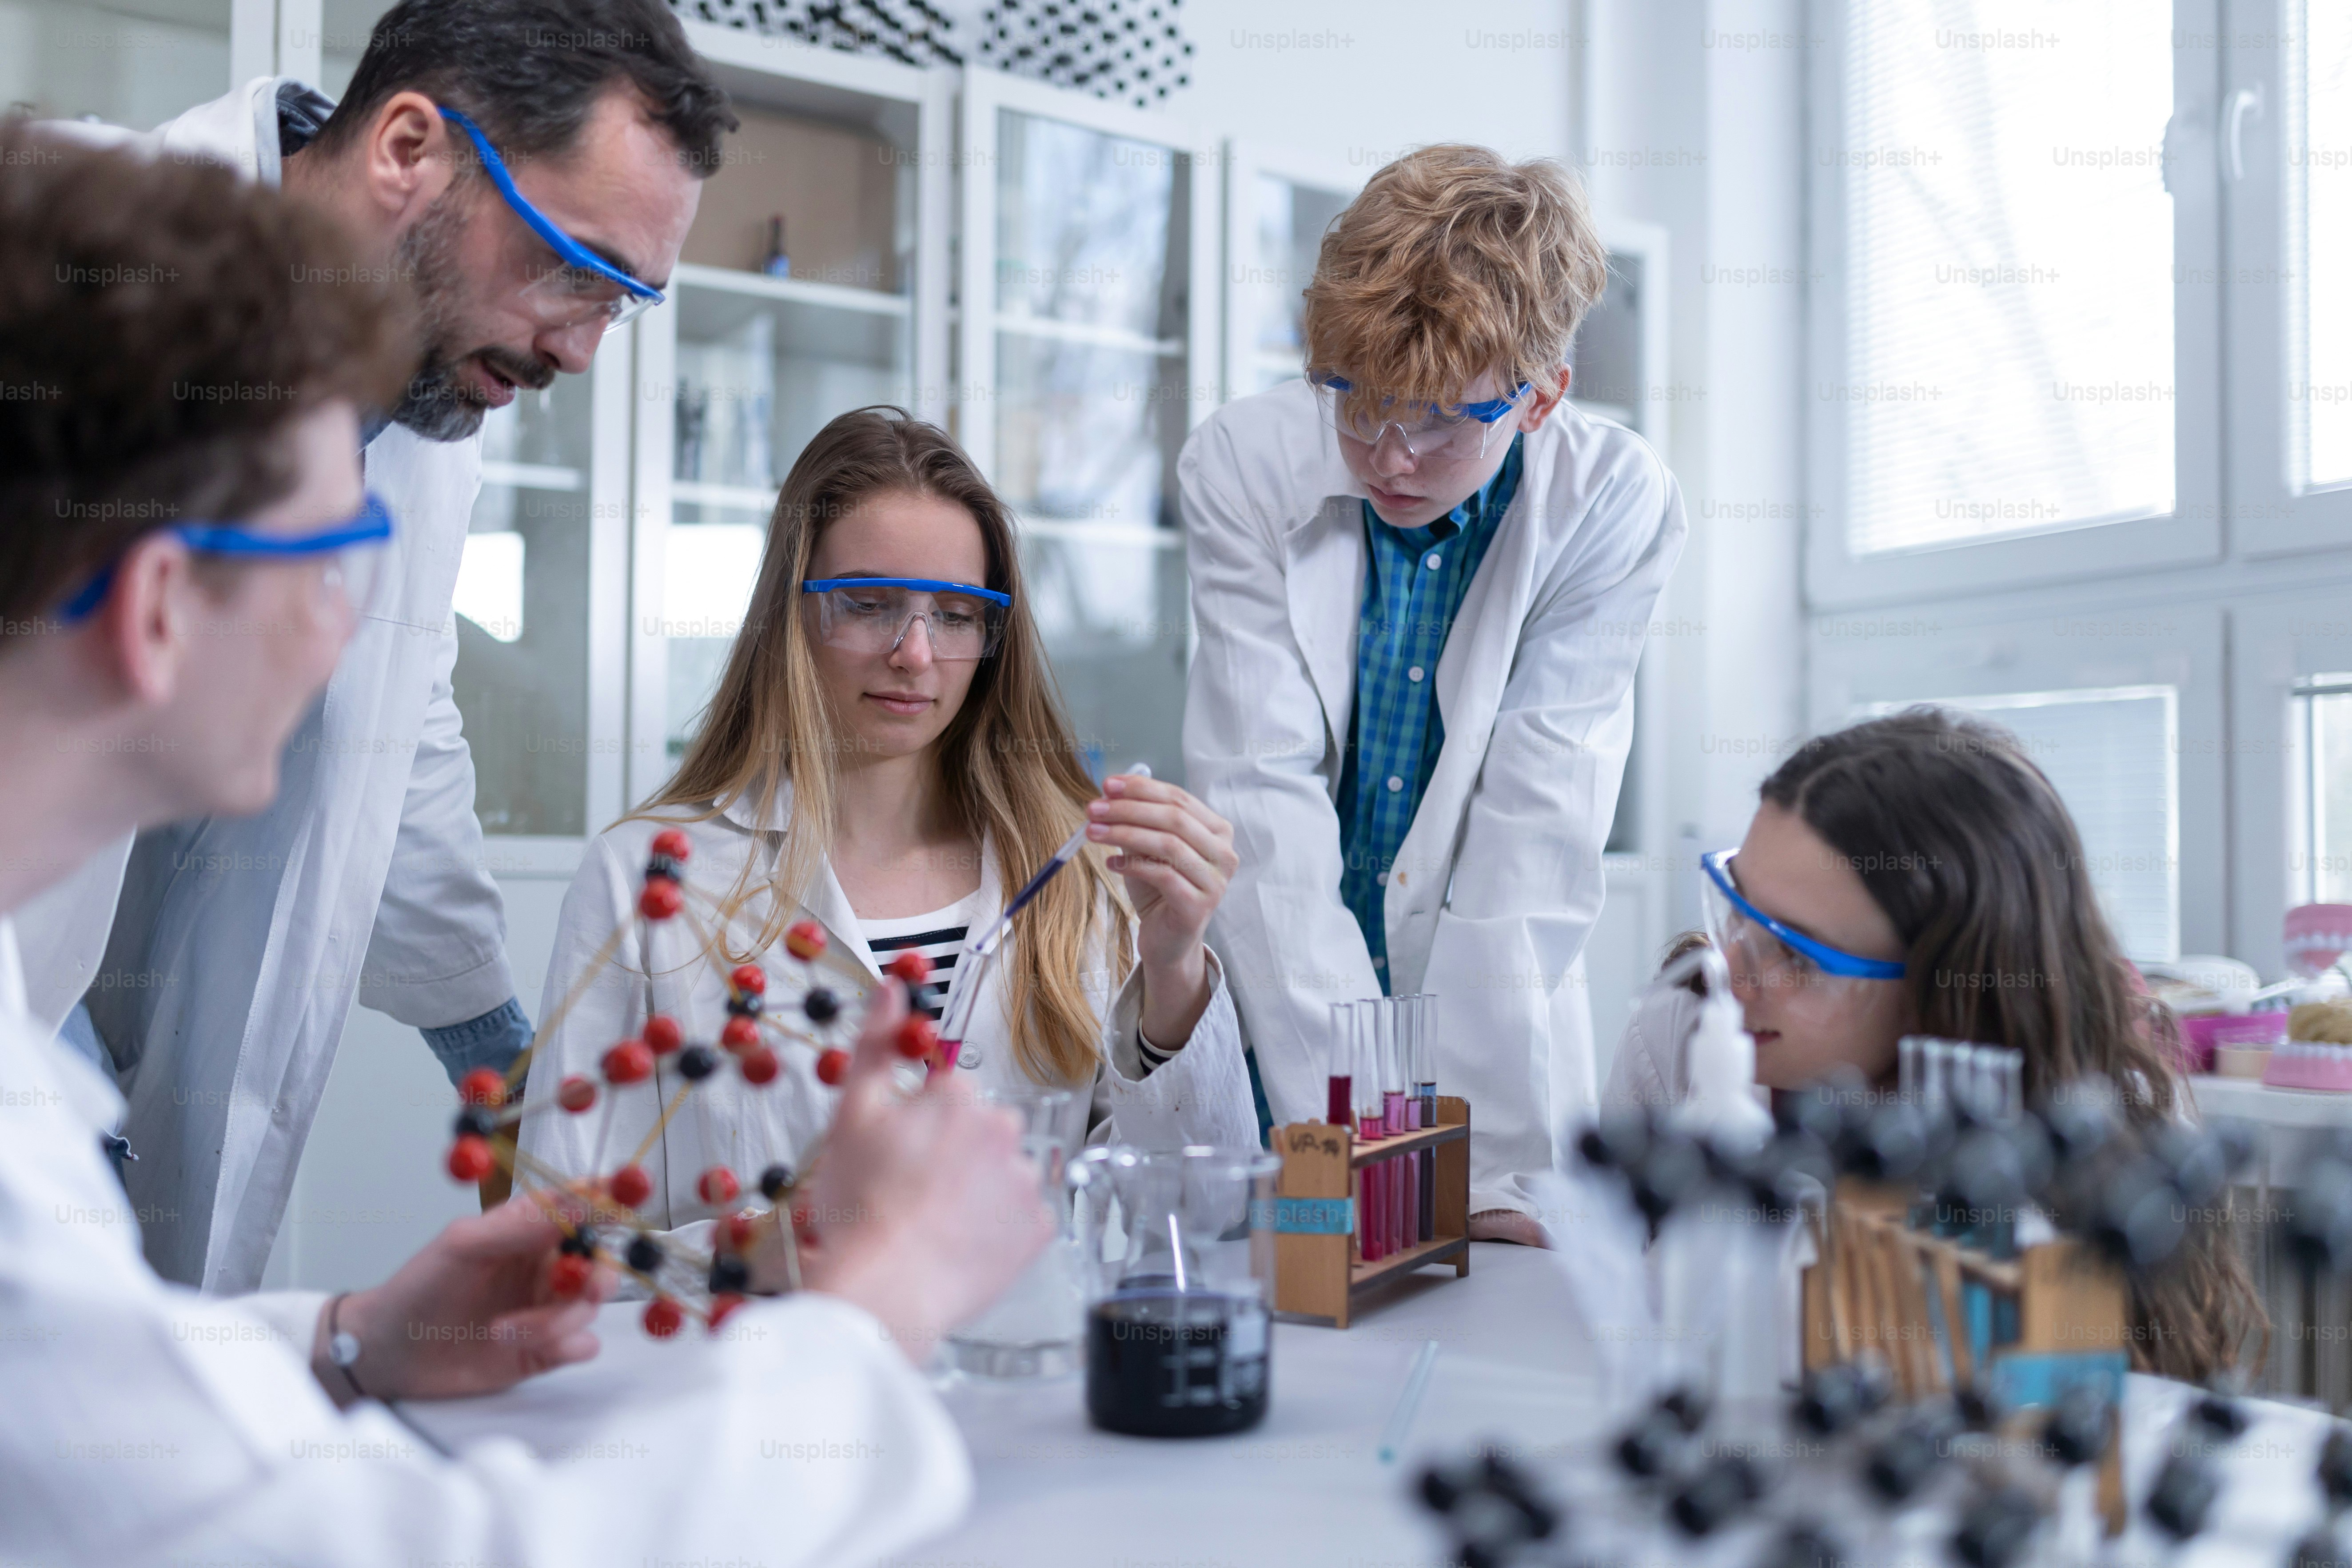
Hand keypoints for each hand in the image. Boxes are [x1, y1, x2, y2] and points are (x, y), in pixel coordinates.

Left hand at [316, 1194, 606, 1404]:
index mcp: (529, 1228)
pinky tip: (541, 1348)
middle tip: (583, 1288)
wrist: (388, 1353)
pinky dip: (572, 1346)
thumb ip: (522, 1225)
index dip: (611, 1201)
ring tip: (506, 1329)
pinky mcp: (544, 1349)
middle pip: (601, 1262)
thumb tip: (581, 1201)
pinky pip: (582, 1345)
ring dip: (559, 1319)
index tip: (624, 1206)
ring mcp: (547, 1307)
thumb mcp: (463, 1245)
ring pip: (590, 1308)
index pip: (584, 1206)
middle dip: (599, 1275)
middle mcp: (545, 1265)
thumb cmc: (418, 1287)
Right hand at [801, 981, 1053, 1361]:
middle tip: (910, 1193)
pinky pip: (1020, 1220)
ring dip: (975, 1192)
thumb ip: (877, 1043)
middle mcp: (1003, 1129)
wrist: (884, 1288)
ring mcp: (1025, 1181)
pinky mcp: (1039, 1230)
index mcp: (958, 1097)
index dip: (915, 1127)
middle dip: (950, 1154)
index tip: (895, 1157)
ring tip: (932, 1224)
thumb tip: (894, 985)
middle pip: (977, 1132)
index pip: (944, 1096)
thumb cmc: (860, 1205)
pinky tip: (960, 1245)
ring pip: (999, 1175)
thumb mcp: (852, 1113)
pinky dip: (996, 1231)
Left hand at [1087, 772, 1236, 1046]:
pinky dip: (1133, 864)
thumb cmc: (1158, 889)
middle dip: (1129, 809)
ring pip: (1168, 844)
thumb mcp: (1147, 848)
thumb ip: (1137, 821)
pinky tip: (1111, 862)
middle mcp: (1224, 853)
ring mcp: (1215, 881)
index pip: (1179, 798)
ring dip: (1125, 833)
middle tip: (1093, 808)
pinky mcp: (1199, 905)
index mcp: (1217, 831)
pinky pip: (1163, 875)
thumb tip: (1108, 793)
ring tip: (1092, 832)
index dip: (1141, 788)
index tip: (1107, 784)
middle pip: (1174, 818)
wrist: (1168, 940)